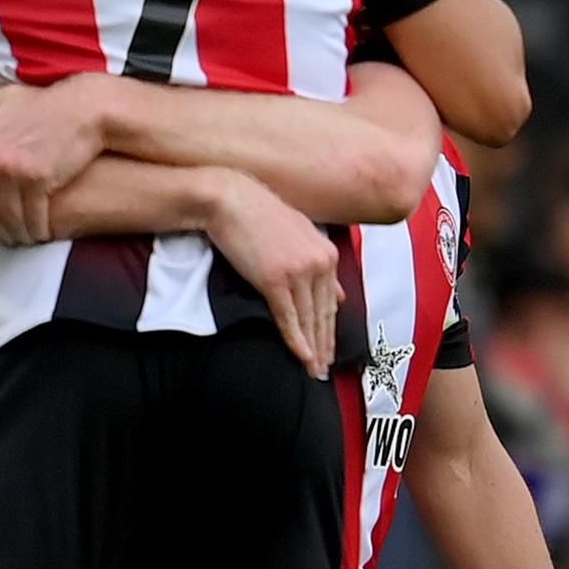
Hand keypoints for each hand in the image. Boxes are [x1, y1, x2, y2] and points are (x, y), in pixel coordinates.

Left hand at [0, 79, 109, 243]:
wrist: (85, 108)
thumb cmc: (47, 104)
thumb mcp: (6, 99)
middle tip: (8, 235)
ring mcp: (14, 169)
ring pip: (9, 219)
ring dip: (18, 234)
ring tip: (26, 238)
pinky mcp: (39, 179)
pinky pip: (33, 218)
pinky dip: (38, 230)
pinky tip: (42, 233)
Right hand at [203, 172, 339, 376]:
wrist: (229, 199)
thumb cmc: (257, 213)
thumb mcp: (298, 233)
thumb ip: (318, 263)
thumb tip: (338, 294)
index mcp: (326, 253)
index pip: (330, 301)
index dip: (329, 329)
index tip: (328, 349)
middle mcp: (318, 263)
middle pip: (323, 314)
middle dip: (324, 344)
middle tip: (323, 370)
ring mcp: (298, 272)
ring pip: (308, 319)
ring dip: (312, 348)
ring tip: (312, 370)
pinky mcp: (275, 279)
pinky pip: (288, 317)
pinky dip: (296, 340)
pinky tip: (302, 356)